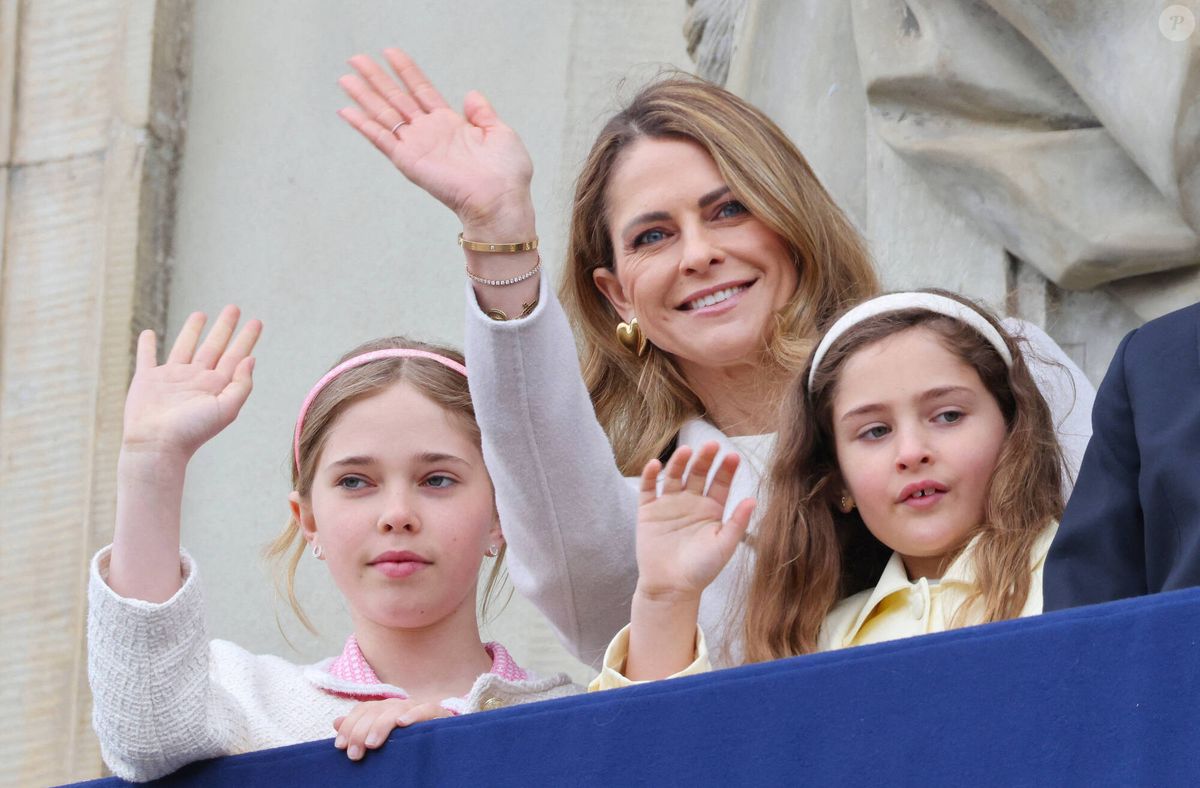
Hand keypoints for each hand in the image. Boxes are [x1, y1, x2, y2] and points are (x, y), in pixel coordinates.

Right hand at [121, 306, 259, 461]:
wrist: (157, 445)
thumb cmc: (193, 431)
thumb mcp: (226, 409)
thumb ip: (241, 384)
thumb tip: (251, 358)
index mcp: (216, 386)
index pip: (235, 356)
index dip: (246, 339)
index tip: (257, 321)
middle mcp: (195, 379)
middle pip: (213, 346)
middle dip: (224, 327)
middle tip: (234, 308)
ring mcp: (171, 378)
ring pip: (184, 346)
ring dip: (192, 330)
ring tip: (200, 314)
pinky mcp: (147, 380)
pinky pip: (147, 357)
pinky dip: (147, 345)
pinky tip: (149, 333)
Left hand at [333, 699, 451, 760]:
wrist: (442, 740)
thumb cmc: (406, 740)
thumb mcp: (380, 736)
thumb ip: (360, 728)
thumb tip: (336, 722)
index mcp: (384, 708)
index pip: (363, 709)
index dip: (350, 725)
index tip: (340, 746)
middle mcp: (398, 705)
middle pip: (375, 710)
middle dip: (361, 731)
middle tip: (354, 754)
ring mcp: (417, 707)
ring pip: (395, 710)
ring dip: (381, 726)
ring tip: (371, 744)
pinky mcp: (437, 713)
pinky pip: (425, 709)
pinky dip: (414, 715)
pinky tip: (402, 724)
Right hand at [338, 49, 534, 232]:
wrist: (500, 199)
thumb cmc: (506, 174)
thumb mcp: (500, 133)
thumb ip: (482, 113)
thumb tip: (471, 94)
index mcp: (450, 124)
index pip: (422, 90)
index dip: (406, 71)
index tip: (390, 52)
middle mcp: (430, 133)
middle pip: (396, 98)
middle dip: (376, 78)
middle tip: (356, 59)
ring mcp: (417, 146)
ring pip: (384, 115)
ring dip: (364, 96)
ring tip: (345, 78)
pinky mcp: (408, 161)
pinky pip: (381, 139)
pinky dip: (363, 125)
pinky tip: (346, 111)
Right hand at [634, 442, 755, 602]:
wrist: (671, 587)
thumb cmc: (701, 570)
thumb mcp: (724, 545)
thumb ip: (737, 523)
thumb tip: (753, 499)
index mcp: (711, 509)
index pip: (720, 483)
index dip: (726, 470)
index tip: (733, 457)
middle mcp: (690, 502)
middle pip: (698, 473)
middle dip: (704, 459)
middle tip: (712, 445)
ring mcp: (668, 504)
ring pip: (674, 476)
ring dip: (679, 462)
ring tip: (686, 451)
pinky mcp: (648, 511)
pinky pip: (648, 488)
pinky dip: (650, 476)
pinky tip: (655, 464)